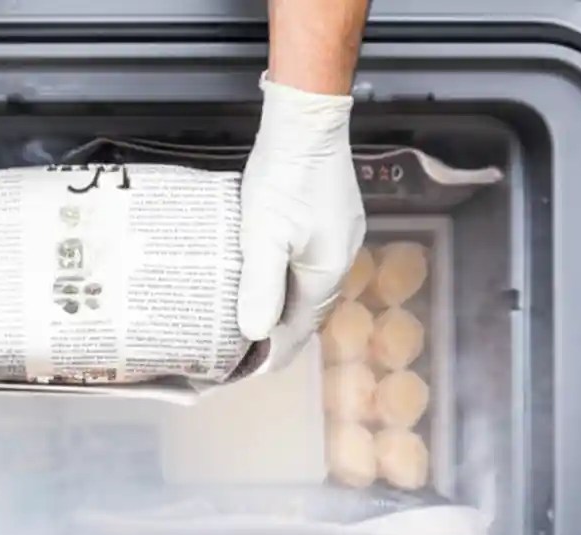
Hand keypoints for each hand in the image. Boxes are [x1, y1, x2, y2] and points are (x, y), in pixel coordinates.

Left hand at [237, 74, 366, 370]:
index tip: (251, 370)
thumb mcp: (263, 234)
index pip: (302, 328)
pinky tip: (261, 271)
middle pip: (306, 308)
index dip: (277, 351)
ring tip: (245, 312)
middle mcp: (339, 257)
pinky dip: (284, 274)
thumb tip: (254, 332)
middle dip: (277, 329)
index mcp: (327, 271)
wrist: (306, 118)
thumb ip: (260, 285)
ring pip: (305, 283)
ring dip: (279, 300)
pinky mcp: (328, 216)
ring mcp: (338, 235)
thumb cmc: (285, 176)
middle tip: (241, 346)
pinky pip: (305, 259)